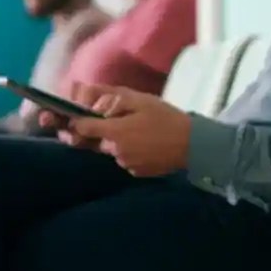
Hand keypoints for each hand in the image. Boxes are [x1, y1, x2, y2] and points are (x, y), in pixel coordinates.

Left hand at [63, 84, 192, 176]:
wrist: (193, 145)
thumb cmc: (165, 118)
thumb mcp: (140, 100)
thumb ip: (111, 98)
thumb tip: (89, 98)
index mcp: (114, 132)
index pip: (82, 128)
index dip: (77, 122)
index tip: (79, 116)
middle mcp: (115, 151)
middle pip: (96, 141)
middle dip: (101, 132)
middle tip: (122, 122)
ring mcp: (125, 164)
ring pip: (111, 151)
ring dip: (116, 143)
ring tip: (138, 133)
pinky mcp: (135, 173)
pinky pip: (124, 160)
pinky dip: (128, 152)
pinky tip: (145, 145)